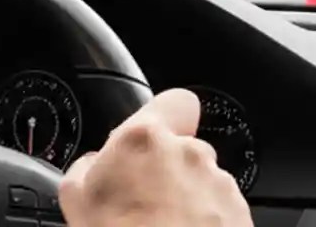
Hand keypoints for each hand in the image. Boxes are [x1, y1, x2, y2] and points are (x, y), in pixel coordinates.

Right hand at [59, 88, 252, 226]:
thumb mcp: (75, 202)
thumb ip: (86, 170)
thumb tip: (92, 168)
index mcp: (145, 140)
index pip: (174, 101)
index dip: (165, 115)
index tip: (149, 138)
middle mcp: (189, 155)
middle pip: (183, 149)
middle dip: (166, 170)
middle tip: (141, 202)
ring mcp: (219, 188)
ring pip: (202, 182)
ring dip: (186, 200)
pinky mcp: (240, 218)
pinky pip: (219, 212)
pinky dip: (204, 224)